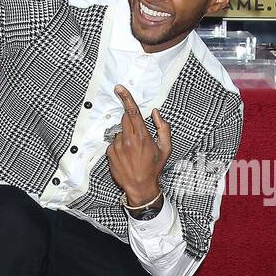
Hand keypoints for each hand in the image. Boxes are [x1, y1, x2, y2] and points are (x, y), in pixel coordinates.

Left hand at [106, 86, 171, 204]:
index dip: (126, 98)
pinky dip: (120, 145)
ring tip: (133, 150)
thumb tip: (155, 113)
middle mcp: (128, 140)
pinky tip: (126, 155)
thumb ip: (163, 128)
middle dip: (131, 121)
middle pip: (125, 119)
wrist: (140, 186)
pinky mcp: (110, 153)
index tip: (119, 88)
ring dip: (126, 136)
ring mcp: (117, 146)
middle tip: (138, 134)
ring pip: (120, 131)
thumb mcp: (166, 148)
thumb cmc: (153, 168)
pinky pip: (114, 142)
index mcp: (142, 136)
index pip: (133, 112)